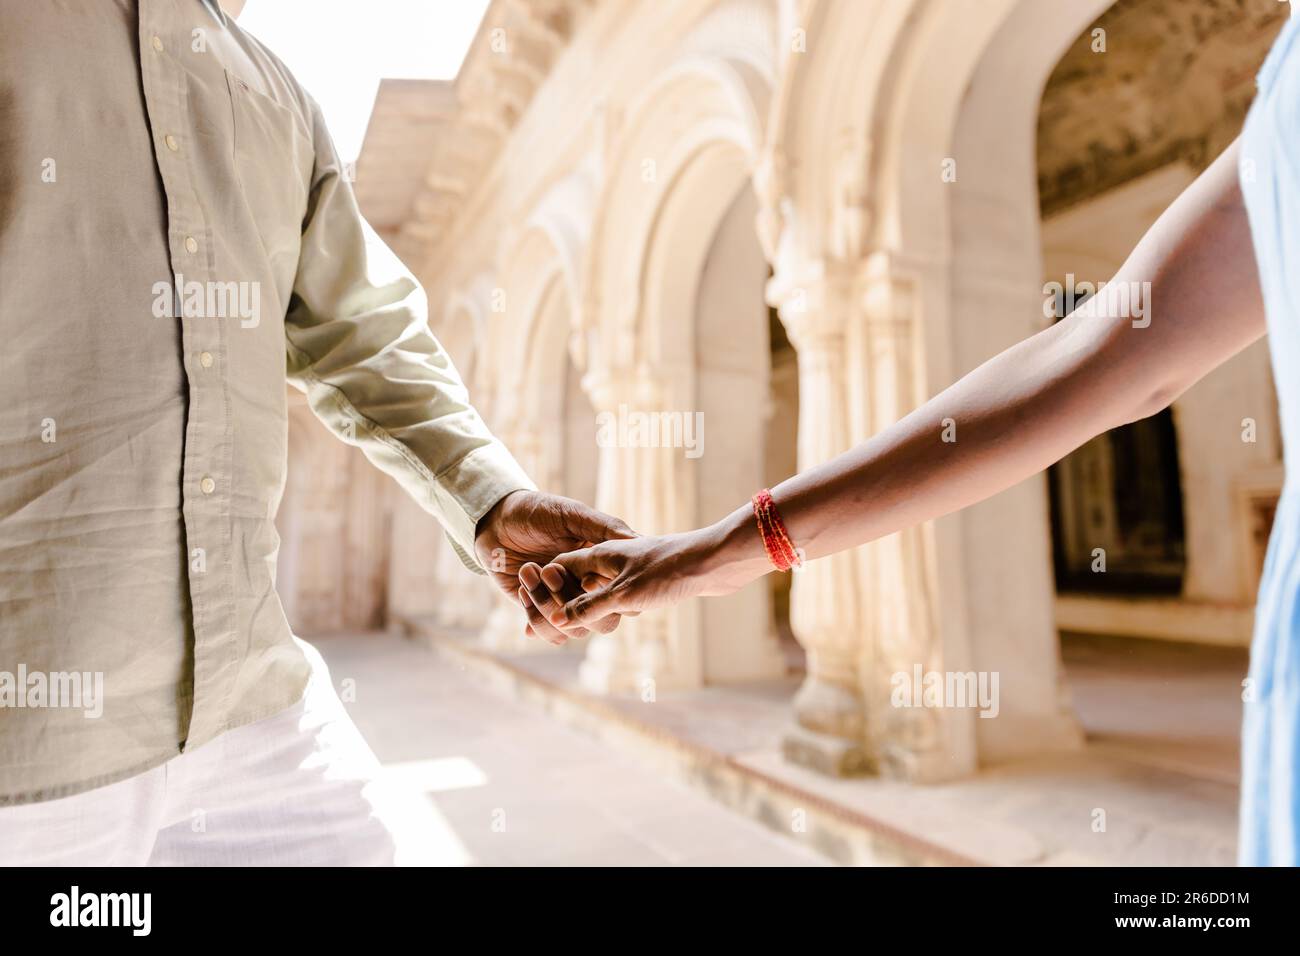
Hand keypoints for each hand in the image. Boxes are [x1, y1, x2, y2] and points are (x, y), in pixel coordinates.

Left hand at [474, 490, 636, 643]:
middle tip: (549, 569)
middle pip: (604, 621)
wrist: (497, 522)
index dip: (607, 592)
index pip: (622, 592)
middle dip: (573, 600)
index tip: (584, 579)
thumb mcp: (573, 514)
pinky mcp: (543, 612)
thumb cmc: (538, 511)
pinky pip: (550, 634)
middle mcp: (590, 589)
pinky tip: (522, 589)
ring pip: (574, 629)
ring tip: (528, 570)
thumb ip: (605, 528)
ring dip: (548, 604)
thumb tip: (639, 541)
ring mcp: (567, 603)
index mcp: (604, 566)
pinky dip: (535, 617)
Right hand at [528, 518, 767, 629]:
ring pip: (593, 588)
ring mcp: (629, 567)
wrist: (715, 561)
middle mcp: (610, 558)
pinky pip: (613, 594)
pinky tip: (604, 618)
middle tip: (532, 627)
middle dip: (553, 601)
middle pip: (571, 579)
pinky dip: (601, 607)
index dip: (540, 589)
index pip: (558, 569)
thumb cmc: (669, 572)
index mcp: (598, 555)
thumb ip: (588, 607)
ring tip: (560, 627)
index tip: (523, 608)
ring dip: (577, 606)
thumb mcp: (623, 594)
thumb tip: (556, 623)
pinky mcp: (647, 578)